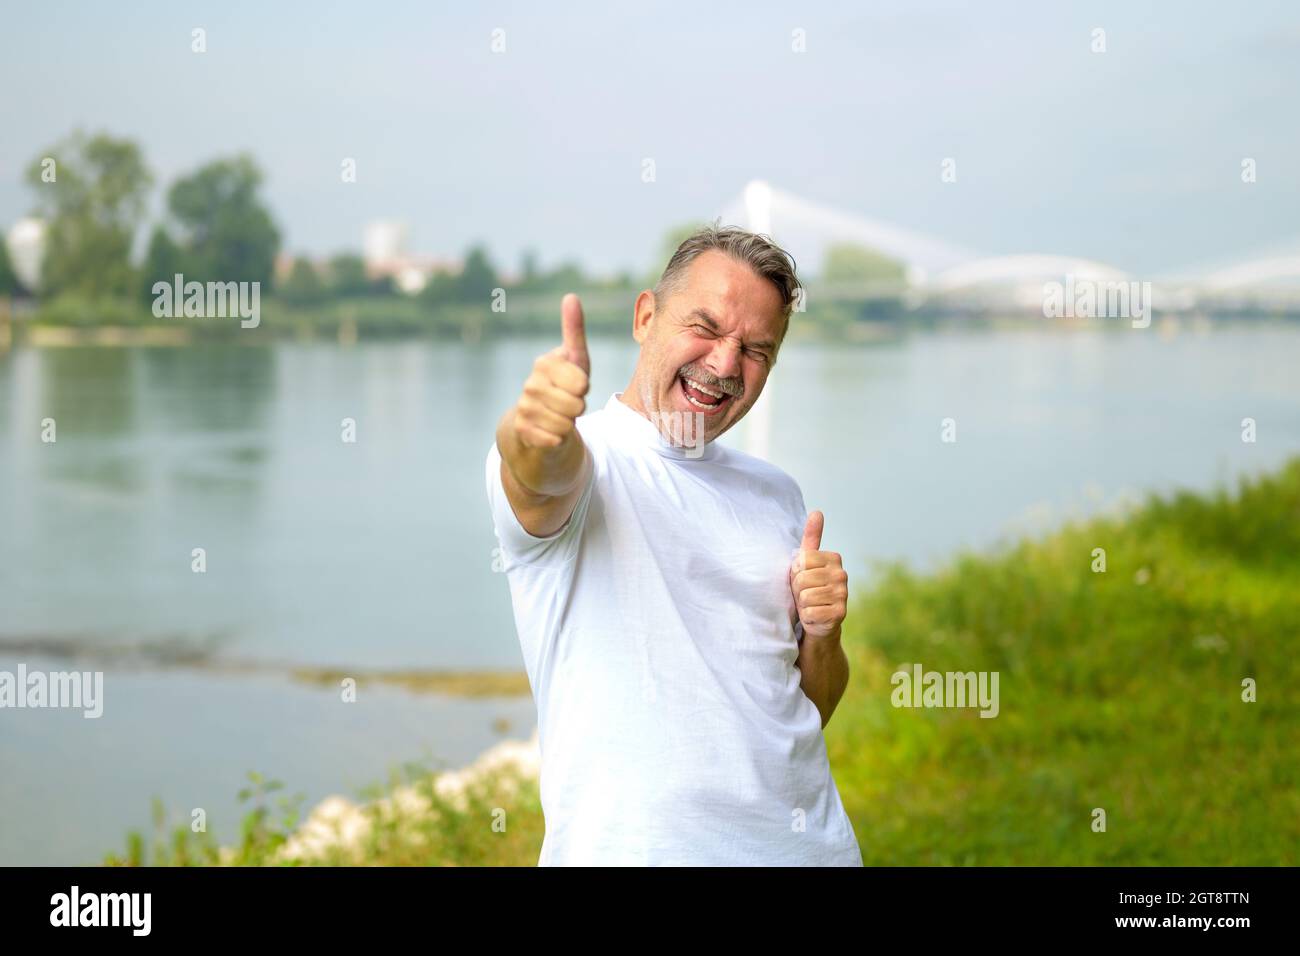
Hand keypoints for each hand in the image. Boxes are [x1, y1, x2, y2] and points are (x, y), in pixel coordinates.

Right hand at [512, 293, 590, 449]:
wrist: (539, 422)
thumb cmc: (563, 387)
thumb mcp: (575, 360)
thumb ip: (574, 330)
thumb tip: (570, 296)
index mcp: (544, 364)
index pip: (582, 382)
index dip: (584, 388)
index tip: (576, 386)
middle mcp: (530, 384)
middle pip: (576, 404)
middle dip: (578, 408)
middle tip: (569, 404)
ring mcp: (524, 408)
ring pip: (566, 424)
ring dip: (569, 424)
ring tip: (559, 417)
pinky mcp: (523, 431)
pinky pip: (555, 439)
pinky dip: (559, 439)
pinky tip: (550, 432)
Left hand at [790, 510, 848, 640]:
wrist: (818, 621)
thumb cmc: (808, 587)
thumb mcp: (805, 562)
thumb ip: (811, 538)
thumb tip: (817, 512)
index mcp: (834, 558)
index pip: (802, 560)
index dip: (796, 572)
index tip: (803, 578)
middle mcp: (842, 575)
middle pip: (802, 579)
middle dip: (798, 589)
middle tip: (806, 594)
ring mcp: (843, 595)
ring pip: (805, 596)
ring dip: (802, 604)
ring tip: (810, 604)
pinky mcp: (840, 614)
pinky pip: (810, 613)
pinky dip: (807, 617)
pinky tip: (815, 616)